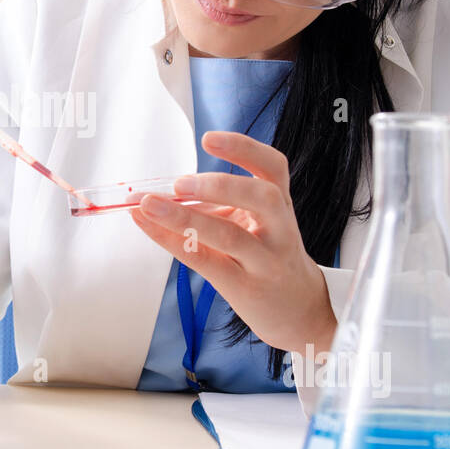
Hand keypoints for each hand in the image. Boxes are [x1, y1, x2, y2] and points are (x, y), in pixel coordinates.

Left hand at [129, 130, 335, 355]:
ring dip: (184, 216)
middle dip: (220, 185)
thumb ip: (214, 205)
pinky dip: (172, 240)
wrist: (300, 310)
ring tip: (149, 204)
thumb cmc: (268, 258)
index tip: (209, 139)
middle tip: (180, 182)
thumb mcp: (254, 224)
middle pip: (263, 197)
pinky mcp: (245, 287)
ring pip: (230, 235)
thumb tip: (154, 191)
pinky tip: (148, 226)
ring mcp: (265, 261)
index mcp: (281, 205)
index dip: (244, 149)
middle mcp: (279, 230)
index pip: (273, 168)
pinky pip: (206, 261)